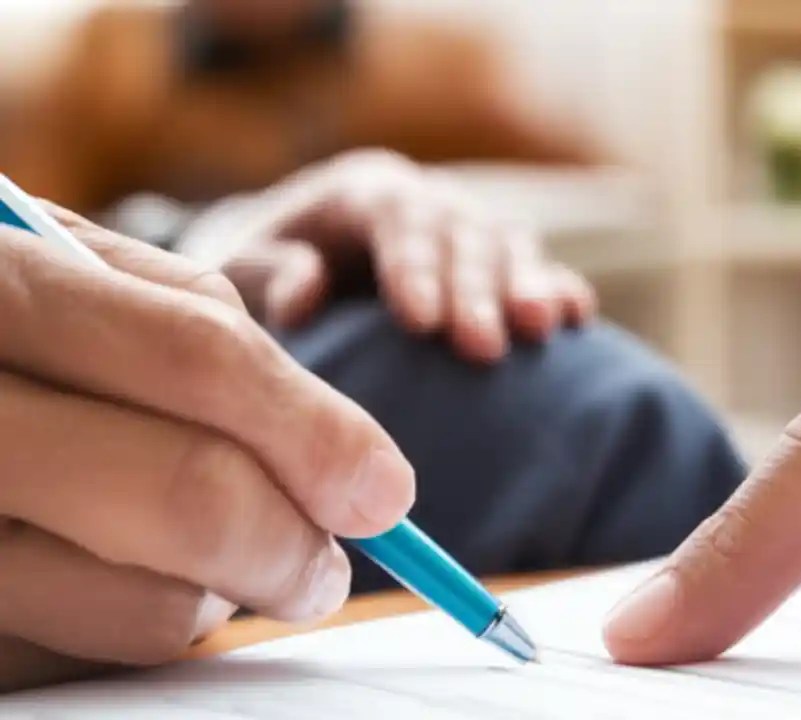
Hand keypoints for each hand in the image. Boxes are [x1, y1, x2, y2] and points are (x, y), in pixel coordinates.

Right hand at [0, 206, 414, 690]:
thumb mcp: (71, 267)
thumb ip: (198, 331)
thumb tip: (352, 464)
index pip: (197, 360)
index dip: (317, 432)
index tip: (386, 489)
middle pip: (187, 497)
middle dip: (293, 544)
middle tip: (325, 567)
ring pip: (148, 606)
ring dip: (218, 594)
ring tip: (188, 552)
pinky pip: (91, 657)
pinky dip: (134, 628)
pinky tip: (102, 576)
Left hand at [191, 150, 595, 362]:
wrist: (299, 264)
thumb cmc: (261, 278)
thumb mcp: (236, 271)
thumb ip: (262, 274)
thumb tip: (305, 296)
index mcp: (361, 192)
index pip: (396, 218)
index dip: (413, 265)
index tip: (420, 322)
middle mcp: (426, 201)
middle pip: (461, 233)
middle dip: (475, 290)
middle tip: (482, 349)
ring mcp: (469, 230)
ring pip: (507, 244)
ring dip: (527, 285)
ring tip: (541, 329)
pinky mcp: (499, 265)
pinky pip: (538, 268)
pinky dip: (559, 289)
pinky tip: (577, 317)